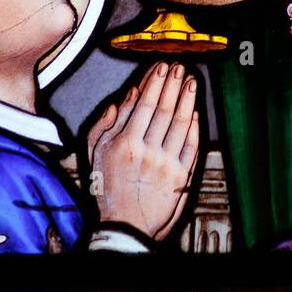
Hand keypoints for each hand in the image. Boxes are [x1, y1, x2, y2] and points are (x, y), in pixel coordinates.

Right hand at [88, 62, 199, 240]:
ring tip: (191, 82)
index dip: (155, 83)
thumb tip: (125, 98)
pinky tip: (195, 111)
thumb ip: (106, 124)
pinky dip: (194, 127)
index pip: (144, 105)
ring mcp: (166, 164)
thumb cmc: (108, 188)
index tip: (161, 68)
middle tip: (179, 67)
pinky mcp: (181, 176)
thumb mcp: (96, 154)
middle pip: (165, 110)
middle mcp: (148, 152)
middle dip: (173, 84)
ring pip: (181, 124)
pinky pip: (191, 145)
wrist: (125, 224)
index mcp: (125, 144)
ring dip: (187, 99)